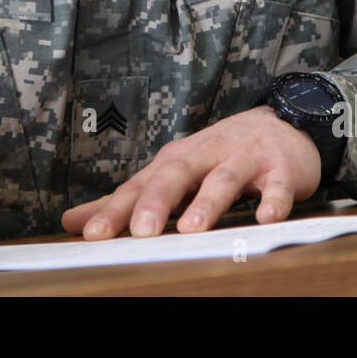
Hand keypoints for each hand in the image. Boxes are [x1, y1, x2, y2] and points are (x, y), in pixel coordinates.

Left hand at [61, 104, 321, 239]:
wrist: (284, 123)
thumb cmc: (220, 154)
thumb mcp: (173, 171)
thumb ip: (127, 198)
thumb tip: (73, 221)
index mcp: (175, 161)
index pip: (140, 186)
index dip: (116, 210)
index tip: (92, 234)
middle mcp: (205, 155)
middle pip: (176, 176)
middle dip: (157, 202)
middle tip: (140, 232)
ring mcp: (243, 160)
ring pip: (222, 179)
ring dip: (207, 202)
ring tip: (192, 228)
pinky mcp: (279, 169)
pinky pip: (277, 187)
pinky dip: (273, 201)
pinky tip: (266, 218)